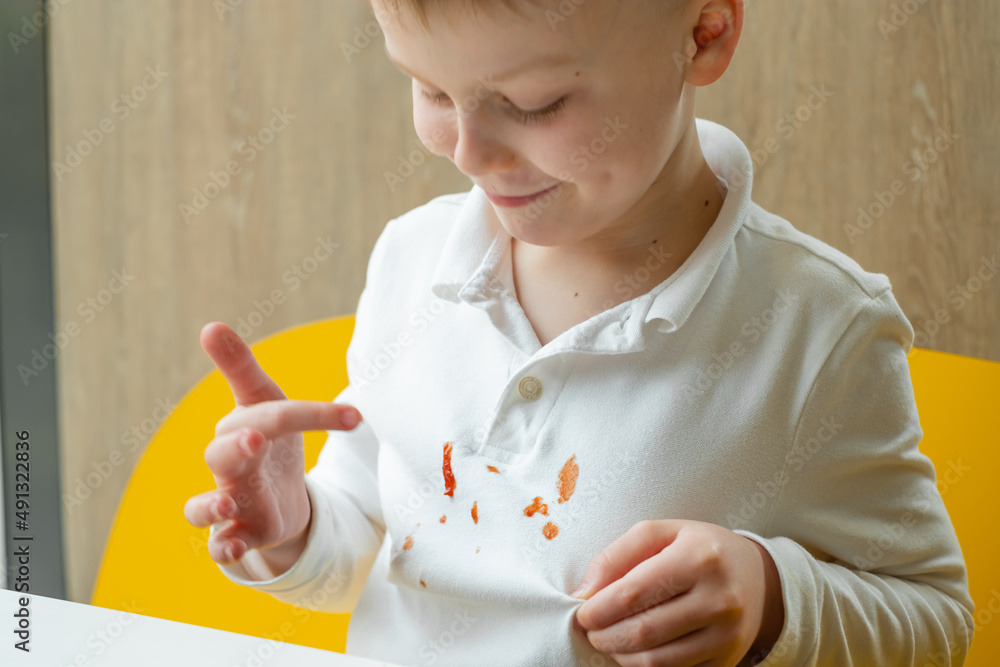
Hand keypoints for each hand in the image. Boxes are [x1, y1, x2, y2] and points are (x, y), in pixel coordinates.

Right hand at [183, 322, 362, 566]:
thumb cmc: (269, 441)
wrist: (278, 494)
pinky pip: (218, 545)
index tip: (356, 415)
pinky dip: (221, 547)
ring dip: (210, 505)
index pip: (272, 413)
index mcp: (241, 427)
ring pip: (202, 506)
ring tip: (225, 503)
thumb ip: (241, 367)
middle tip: (257, 437)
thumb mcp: (264, 402)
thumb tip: (210, 325)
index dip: (312, 413)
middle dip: (238, 445)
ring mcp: (230, 501)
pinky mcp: (239, 533)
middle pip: (222, 453)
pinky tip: (231, 547)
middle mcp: (229, 464)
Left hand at [572, 520, 783, 666]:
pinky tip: (636, 651)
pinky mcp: (728, 660)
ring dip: (622, 656)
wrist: (755, 575)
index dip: (599, 608)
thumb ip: (617, 555)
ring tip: (610, 641)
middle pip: (645, 631)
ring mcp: (727, 634)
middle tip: (591, 631)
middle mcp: (719, 598)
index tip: (582, 612)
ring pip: (659, 660)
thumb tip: (585, 592)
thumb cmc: (697, 548)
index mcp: (699, 557)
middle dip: (606, 636)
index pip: (634, 592)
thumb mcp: (660, 533)